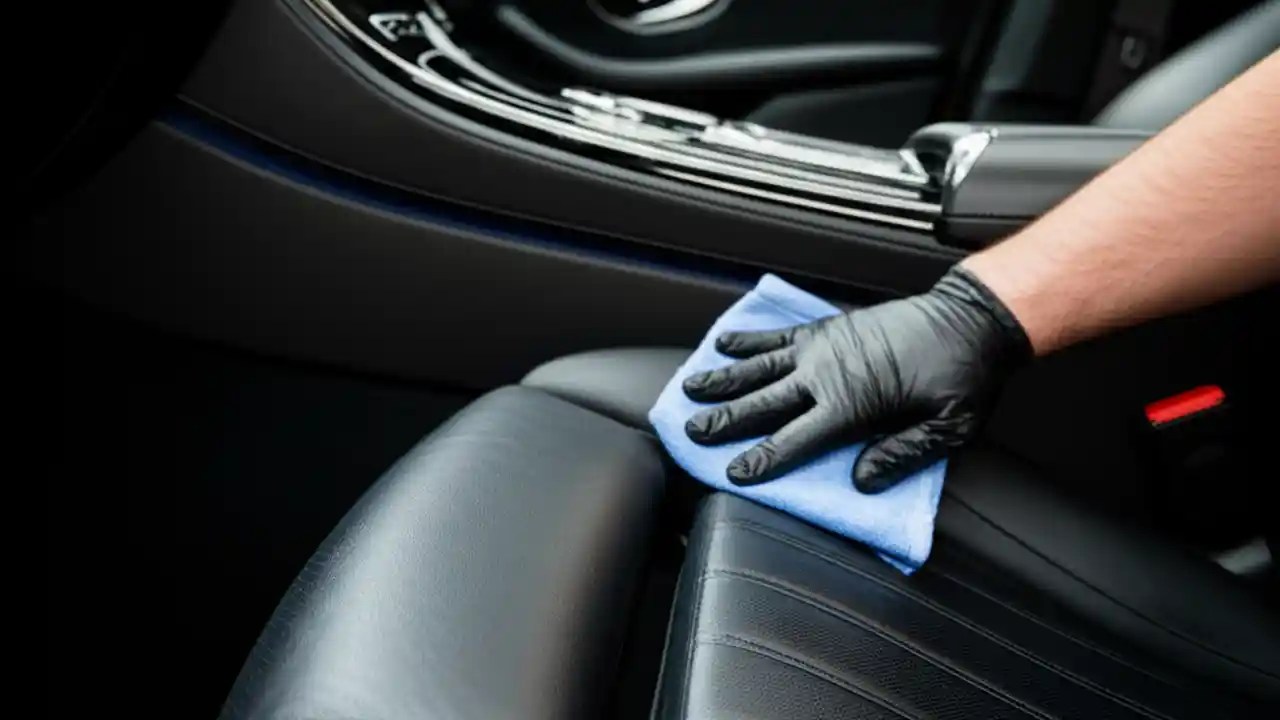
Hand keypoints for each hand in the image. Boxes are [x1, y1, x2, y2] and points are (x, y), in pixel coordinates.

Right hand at [683, 266, 1030, 492]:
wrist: (971, 318)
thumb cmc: (964, 376)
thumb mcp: (948, 428)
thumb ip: (902, 454)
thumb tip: (862, 481)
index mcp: (853, 404)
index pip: (796, 440)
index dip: (762, 459)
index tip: (733, 472)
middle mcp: (827, 374)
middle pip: (765, 402)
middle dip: (725, 420)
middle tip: (692, 431)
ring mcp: (824, 347)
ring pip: (761, 367)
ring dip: (724, 380)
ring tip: (690, 388)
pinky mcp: (828, 328)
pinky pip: (779, 336)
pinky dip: (750, 340)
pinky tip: (724, 343)